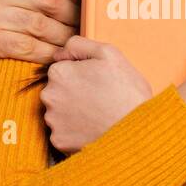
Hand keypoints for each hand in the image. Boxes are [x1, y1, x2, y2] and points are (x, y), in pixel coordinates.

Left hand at [42, 36, 153, 153]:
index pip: (62, 69)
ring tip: (97, 115)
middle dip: (74, 94)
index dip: (81, 75)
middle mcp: (49, 96)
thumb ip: (79, 44)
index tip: (97, 83)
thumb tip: (59, 52)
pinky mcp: (58, 141)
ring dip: (73, 114)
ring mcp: (52, 120)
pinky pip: (63, 134)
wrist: (136, 131)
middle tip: (99, 99)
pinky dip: (75, 132)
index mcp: (59, 72)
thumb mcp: (109, 54)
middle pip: (58, 91)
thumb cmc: (126, 91)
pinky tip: (92, 129)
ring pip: (59, 113)